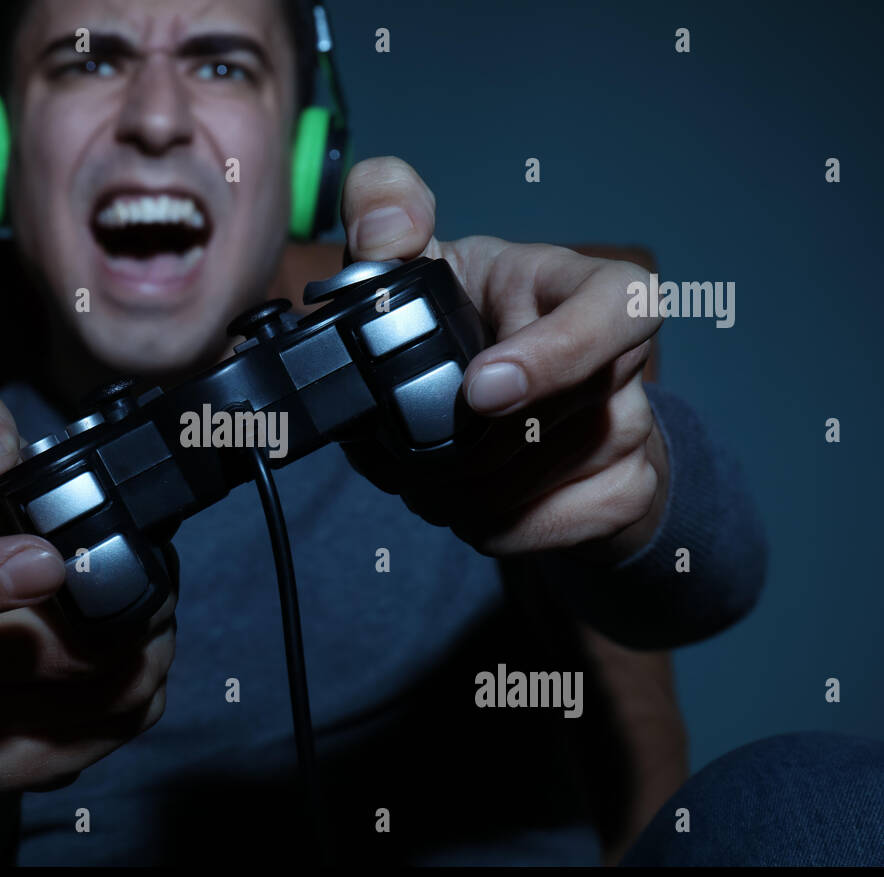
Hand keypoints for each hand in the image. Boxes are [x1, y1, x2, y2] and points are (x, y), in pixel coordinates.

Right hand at [0, 383, 175, 794]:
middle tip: (147, 575)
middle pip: (13, 652)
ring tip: (147, 609)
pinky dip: (143, 686)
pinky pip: (102, 729)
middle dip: (100, 610)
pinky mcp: (6, 770)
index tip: (47, 561)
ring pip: (76, 692)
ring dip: (139, 644)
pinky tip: (138, 654)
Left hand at [339, 156, 669, 562]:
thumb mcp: (416, 256)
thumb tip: (389, 227)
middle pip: (551, 417)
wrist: (504, 412)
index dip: (561, 353)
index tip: (481, 392)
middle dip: (460, 444)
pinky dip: (484, 524)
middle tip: (406, 446)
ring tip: (426, 469)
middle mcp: (618, 356)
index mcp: (574, 286)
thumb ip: (385, 209)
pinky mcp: (625, 493)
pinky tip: (460, 501)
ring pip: (537, 480)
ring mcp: (631, 428)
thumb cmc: (461, 320)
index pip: (623, 304)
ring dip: (460, 488)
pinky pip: (543, 526)